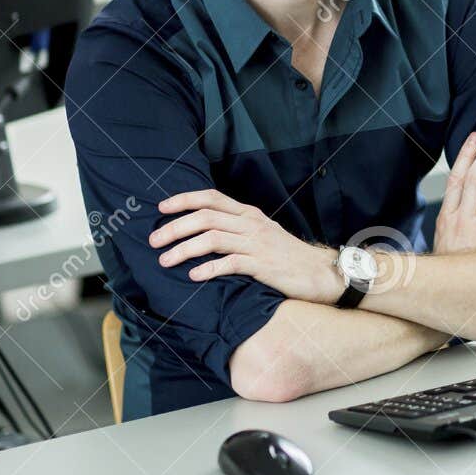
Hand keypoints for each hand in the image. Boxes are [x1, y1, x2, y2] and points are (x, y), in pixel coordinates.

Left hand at [150, 189, 336, 301]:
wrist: (322, 272)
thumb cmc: (287, 256)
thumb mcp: (262, 234)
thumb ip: (236, 229)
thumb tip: (203, 231)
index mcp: (249, 214)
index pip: (211, 198)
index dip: (184, 200)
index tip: (161, 208)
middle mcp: (251, 224)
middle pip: (205, 217)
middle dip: (175, 227)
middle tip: (153, 241)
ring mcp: (257, 244)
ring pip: (212, 238)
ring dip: (184, 249)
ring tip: (165, 260)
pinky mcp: (263, 265)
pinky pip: (230, 263)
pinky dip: (209, 269)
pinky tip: (194, 277)